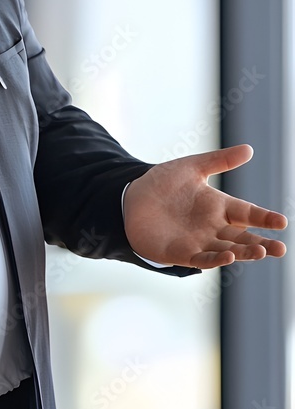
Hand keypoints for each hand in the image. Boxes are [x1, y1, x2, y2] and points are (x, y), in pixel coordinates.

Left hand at [123, 144, 286, 268]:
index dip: (265, 218)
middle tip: (280, 250)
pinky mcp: (181, 253)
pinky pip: (202, 259)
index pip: (248, 214)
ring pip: (227, 251)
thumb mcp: (191, 168)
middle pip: (243, 238)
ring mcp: (198, 242)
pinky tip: (228, 257)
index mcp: (219, 206)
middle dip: (262, 244)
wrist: (129, 199)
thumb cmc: (161, 183)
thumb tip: (249, 149)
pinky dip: (215, 259)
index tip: (281, 222)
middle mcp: (213, 227)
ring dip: (243, 253)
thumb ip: (219, 161)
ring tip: (260, 252)